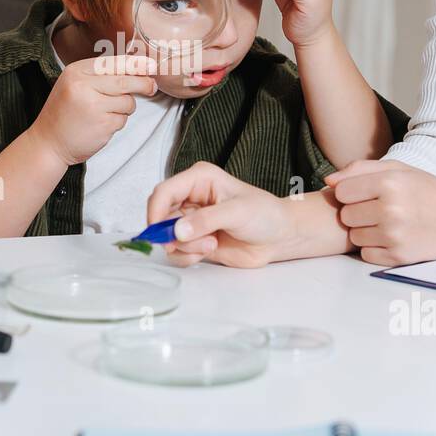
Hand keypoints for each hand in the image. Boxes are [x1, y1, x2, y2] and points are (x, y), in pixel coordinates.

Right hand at [29, 55, 158, 165]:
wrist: (48, 142)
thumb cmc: (65, 112)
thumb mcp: (75, 85)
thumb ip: (100, 76)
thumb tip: (137, 69)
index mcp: (77, 72)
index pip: (114, 63)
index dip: (136, 64)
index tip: (151, 66)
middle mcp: (84, 86)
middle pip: (125, 81)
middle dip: (143, 83)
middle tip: (152, 86)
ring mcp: (93, 107)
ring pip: (128, 102)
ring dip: (124, 108)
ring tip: (104, 113)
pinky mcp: (102, 126)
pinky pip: (122, 119)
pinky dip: (116, 122)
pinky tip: (100, 125)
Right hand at [146, 162, 297, 267]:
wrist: (279, 237)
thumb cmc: (265, 214)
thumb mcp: (237, 212)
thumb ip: (206, 220)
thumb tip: (178, 230)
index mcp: (199, 179)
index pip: (164, 192)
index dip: (156, 212)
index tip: (159, 232)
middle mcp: (190, 198)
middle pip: (160, 216)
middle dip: (172, 234)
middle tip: (194, 241)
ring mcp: (191, 221)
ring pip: (167, 237)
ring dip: (186, 246)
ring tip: (212, 243)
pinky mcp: (194, 240)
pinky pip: (176, 252)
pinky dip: (188, 256)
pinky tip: (209, 250)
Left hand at [327, 159, 435, 265]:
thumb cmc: (426, 190)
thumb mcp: (398, 169)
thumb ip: (359, 170)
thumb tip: (328, 182)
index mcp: (389, 184)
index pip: (341, 192)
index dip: (351, 193)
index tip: (366, 194)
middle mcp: (391, 210)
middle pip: (346, 216)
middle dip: (358, 212)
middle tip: (378, 209)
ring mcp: (395, 236)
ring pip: (354, 236)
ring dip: (365, 231)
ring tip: (387, 223)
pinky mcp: (398, 257)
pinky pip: (365, 254)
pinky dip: (374, 248)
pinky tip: (392, 238)